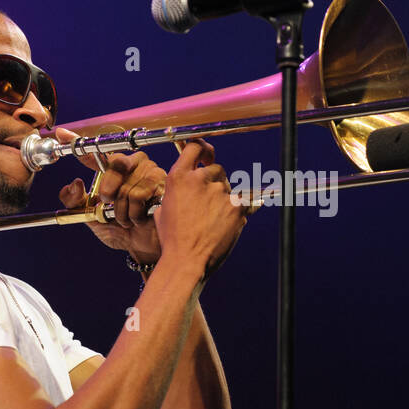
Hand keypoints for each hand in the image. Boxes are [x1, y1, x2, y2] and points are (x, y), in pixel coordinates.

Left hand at [56, 129, 164, 263]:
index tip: (62, 135)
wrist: (141, 247)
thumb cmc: (120, 230)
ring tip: (128, 217)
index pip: (94, 152)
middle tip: (110, 204)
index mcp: (113, 169)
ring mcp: (151, 170)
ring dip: (122, 210)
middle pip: (116, 163)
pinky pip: (139, 194)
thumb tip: (76, 183)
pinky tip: (140, 217)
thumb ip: (74, 202)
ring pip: (126, 185)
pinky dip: (134, 212)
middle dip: (108, 190)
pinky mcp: (163, 183)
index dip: (77, 142)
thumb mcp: (90, 217)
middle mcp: (133, 164)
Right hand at [153, 138, 249, 279]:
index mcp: (178, 177)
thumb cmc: (172, 239)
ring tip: (213, 222)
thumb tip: (186, 187)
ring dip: (224, 199)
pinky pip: (245, 201)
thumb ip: (177, 191)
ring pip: (228, 187)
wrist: (186, 261)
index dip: (203, 149)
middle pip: (216, 169)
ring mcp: (220, 192)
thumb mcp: (163, 208)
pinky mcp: (237, 206)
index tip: (207, 156)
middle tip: (207, 206)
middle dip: (214, 183)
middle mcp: (200, 179)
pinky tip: (230, 223)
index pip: (195, 147)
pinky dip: (240, 210)